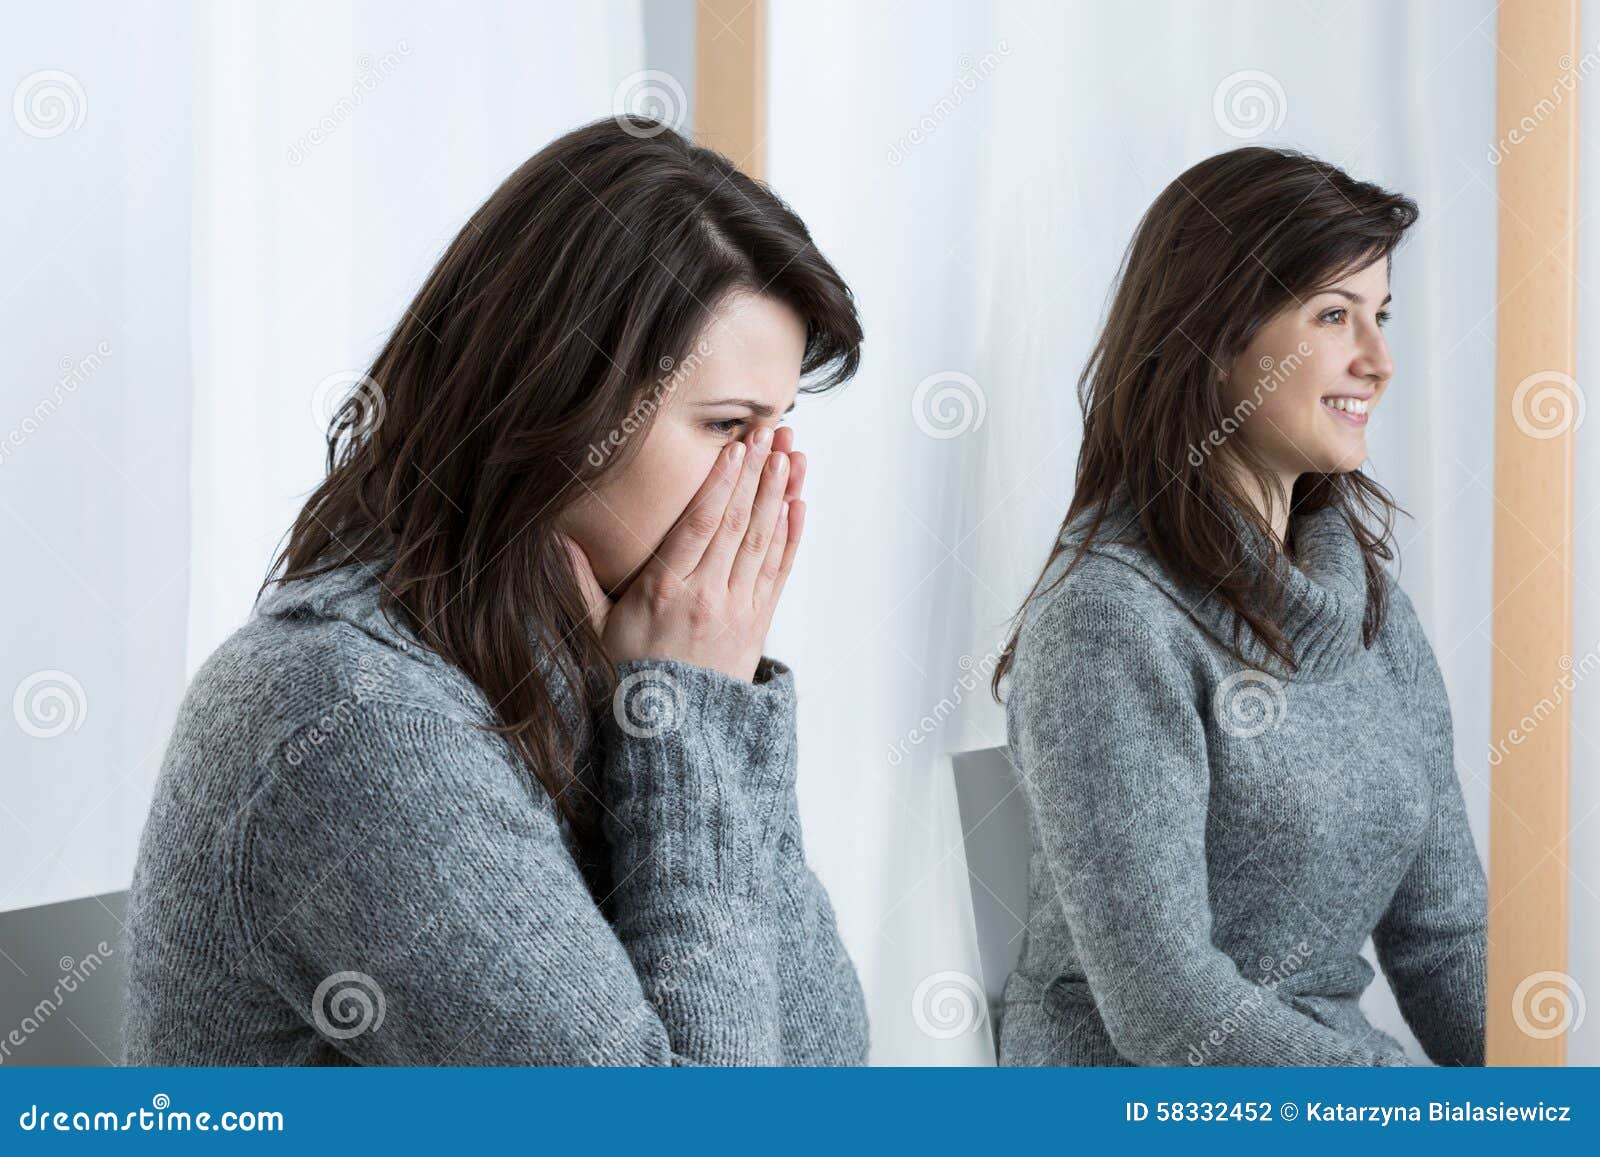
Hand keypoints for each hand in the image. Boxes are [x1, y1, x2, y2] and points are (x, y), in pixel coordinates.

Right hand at [564, 425, 806, 682]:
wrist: (674, 734)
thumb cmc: (631, 678)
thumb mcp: (595, 632)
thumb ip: (579, 583)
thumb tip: (554, 540)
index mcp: (664, 592)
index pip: (698, 527)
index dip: (720, 484)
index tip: (735, 449)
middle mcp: (706, 597)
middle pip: (736, 524)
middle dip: (756, 474)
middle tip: (771, 432)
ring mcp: (737, 609)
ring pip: (763, 541)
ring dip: (780, 494)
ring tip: (790, 454)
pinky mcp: (757, 622)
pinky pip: (779, 570)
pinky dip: (791, 534)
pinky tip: (798, 503)